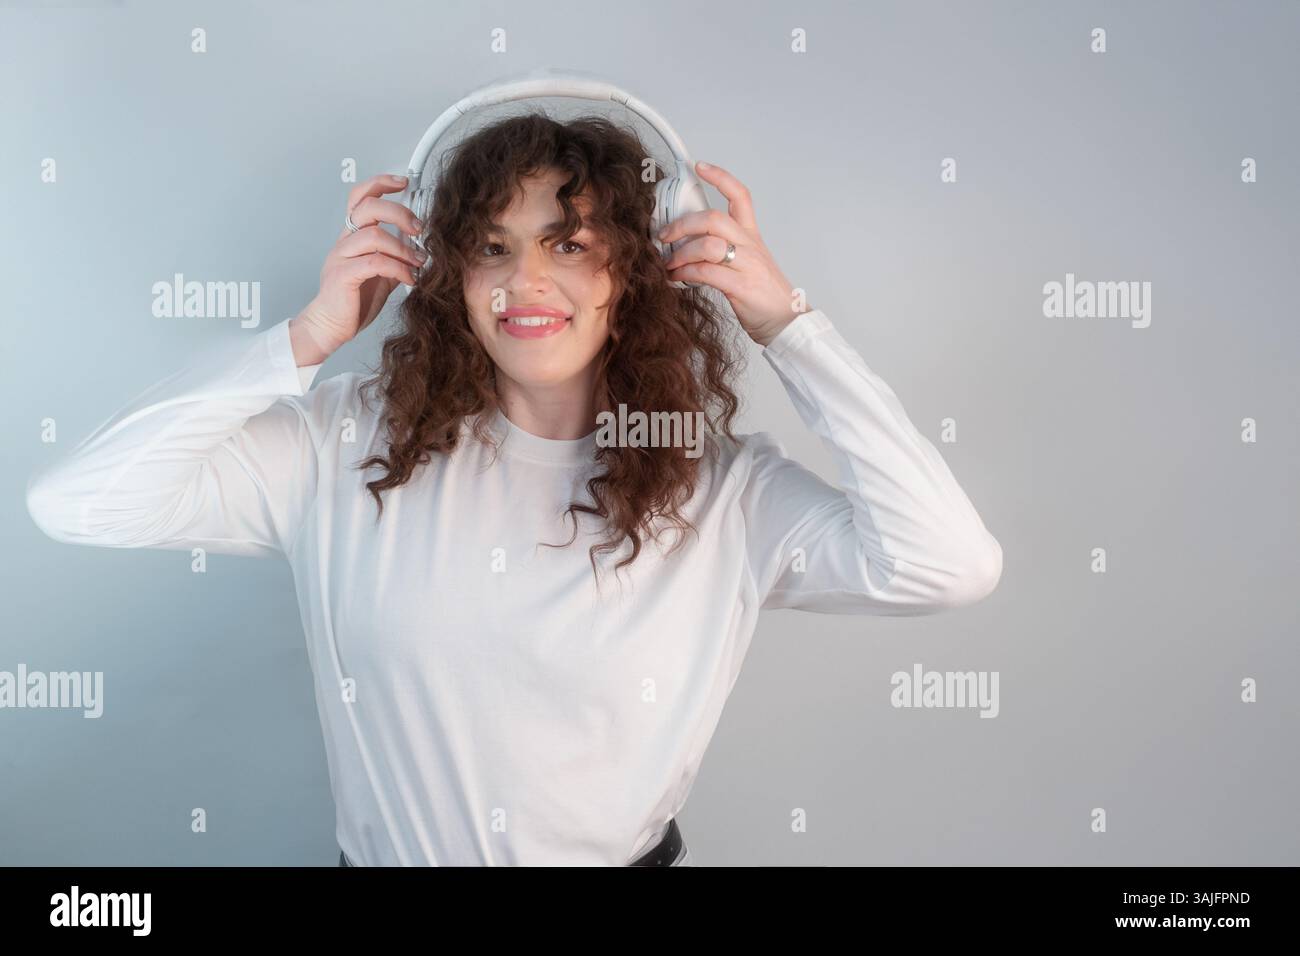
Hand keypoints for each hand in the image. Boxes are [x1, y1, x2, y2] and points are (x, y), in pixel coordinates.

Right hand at [290, 173, 427, 364]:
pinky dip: (398, 269)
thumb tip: (423, 249)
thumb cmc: (354, 300)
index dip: (381, 183)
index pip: (361, 197)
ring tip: (419, 262)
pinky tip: (409, 279)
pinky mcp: (343, 275)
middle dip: (398, 212)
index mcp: (352, 236)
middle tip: (418, 228)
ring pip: (373, 235)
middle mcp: (345, 241)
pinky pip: (375, 263)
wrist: (331, 327)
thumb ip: (397, 257)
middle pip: (368, 207)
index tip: (404, 182)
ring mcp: (341, 257)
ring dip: (403, 247)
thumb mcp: (383, 274)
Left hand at [658, 160, 809, 346]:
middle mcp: (750, 246)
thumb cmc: (763, 297)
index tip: (699, 167)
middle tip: (664, 235)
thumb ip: (723, 251)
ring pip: (708, 244)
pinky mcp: (742, 287)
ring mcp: (748, 265)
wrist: (787, 323)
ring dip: (681, 253)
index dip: (720, 177)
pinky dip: (685, 273)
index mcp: (752, 237)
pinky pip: (706, 272)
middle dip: (682, 224)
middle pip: (714, 218)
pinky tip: (676, 278)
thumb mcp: (747, 265)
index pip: (740, 196)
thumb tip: (688, 245)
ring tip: (668, 263)